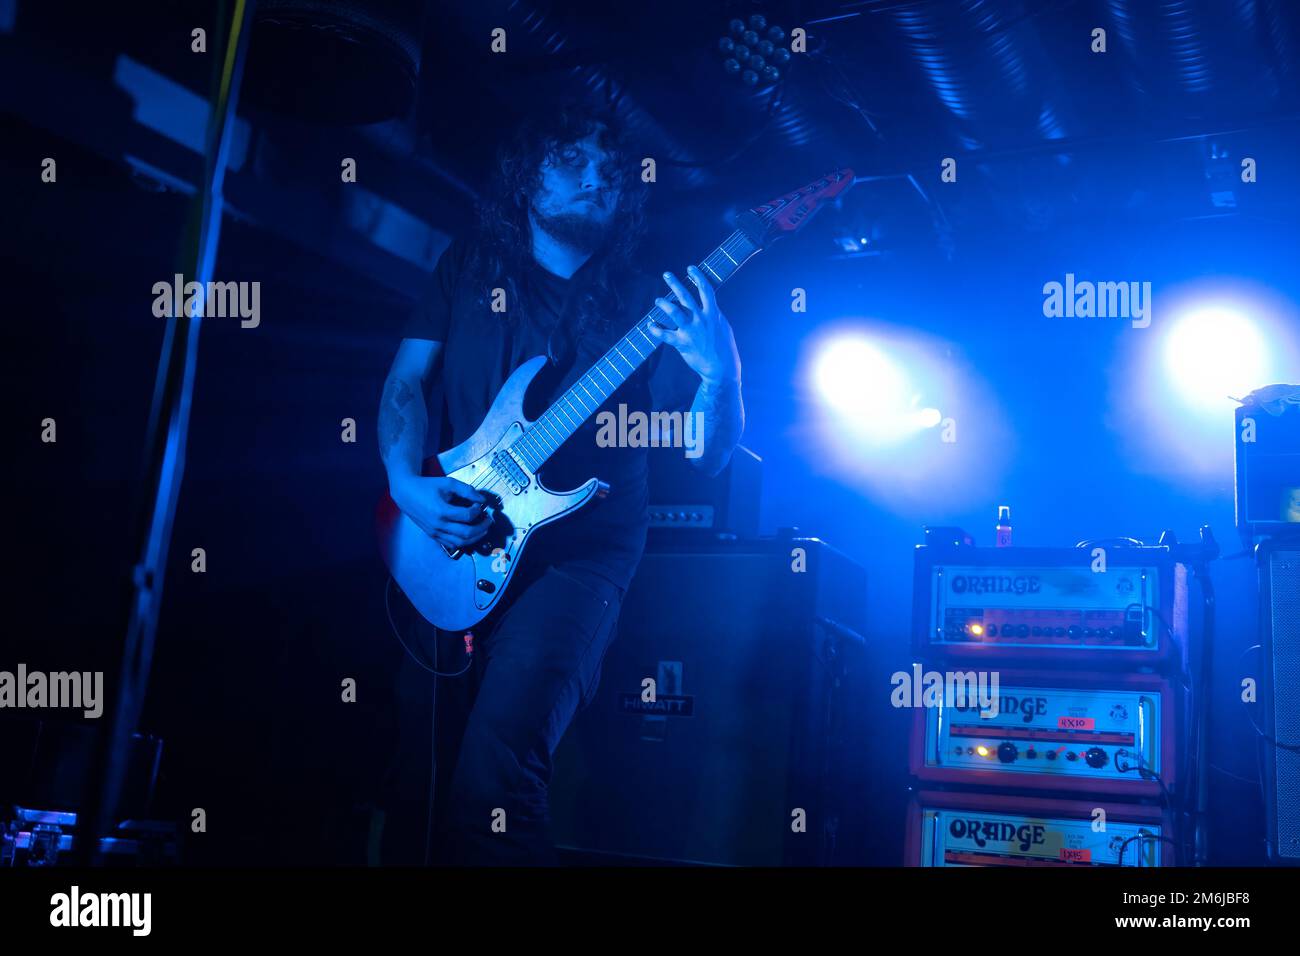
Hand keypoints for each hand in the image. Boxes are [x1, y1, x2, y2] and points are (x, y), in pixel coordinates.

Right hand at [390, 475, 491, 548]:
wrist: (406, 493)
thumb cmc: (427, 486)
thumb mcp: (447, 483)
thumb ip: (466, 490)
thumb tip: (482, 499)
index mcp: (441, 511)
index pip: (467, 516)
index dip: (478, 510)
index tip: (480, 504)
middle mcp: (438, 525)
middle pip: (467, 533)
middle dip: (482, 527)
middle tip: (489, 521)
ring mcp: (435, 532)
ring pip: (460, 542)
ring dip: (475, 537)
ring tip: (483, 530)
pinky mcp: (433, 536)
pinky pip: (451, 544)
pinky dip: (463, 542)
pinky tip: (470, 535)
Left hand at [649, 266, 740, 385]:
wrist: (722, 368)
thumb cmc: (724, 347)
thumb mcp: (723, 326)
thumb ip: (714, 314)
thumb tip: (710, 306)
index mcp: (713, 314)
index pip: (705, 290)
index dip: (698, 277)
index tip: (690, 268)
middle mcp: (700, 320)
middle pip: (685, 297)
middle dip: (675, 283)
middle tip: (666, 274)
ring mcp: (690, 331)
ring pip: (674, 312)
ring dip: (664, 304)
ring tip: (657, 301)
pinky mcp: (682, 343)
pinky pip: (665, 335)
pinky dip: (656, 330)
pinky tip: (650, 325)